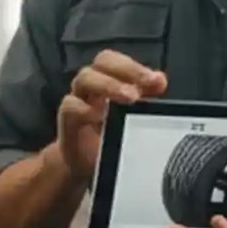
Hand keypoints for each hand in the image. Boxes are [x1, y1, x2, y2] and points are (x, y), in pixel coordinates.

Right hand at [55, 49, 165, 184]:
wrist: (85, 167)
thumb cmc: (112, 137)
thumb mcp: (134, 119)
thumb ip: (147, 99)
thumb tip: (160, 79)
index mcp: (110, 80)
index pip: (117, 61)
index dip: (134, 66)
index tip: (156, 81)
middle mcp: (92, 85)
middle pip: (103, 61)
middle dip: (125, 70)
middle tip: (142, 88)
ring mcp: (78, 100)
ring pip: (85, 78)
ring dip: (109, 84)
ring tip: (130, 98)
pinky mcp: (66, 121)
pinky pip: (69, 106)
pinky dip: (84, 107)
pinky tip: (99, 116)